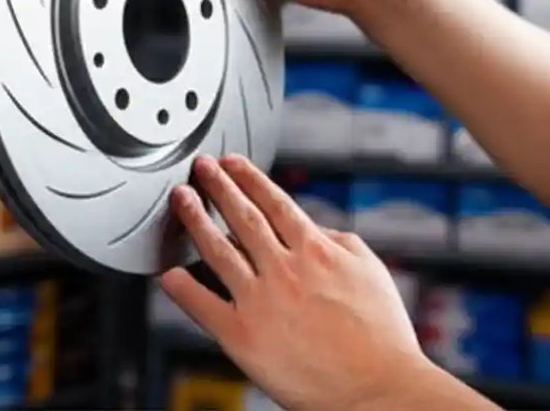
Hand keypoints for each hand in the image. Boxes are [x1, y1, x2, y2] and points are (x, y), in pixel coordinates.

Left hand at [160, 155, 495, 410]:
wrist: (379, 389)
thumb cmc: (381, 338)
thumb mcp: (370, 271)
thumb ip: (338, 242)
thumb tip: (311, 227)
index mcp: (316, 251)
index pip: (274, 202)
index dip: (248, 178)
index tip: (231, 162)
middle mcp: (284, 269)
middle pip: (241, 216)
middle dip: (217, 186)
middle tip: (199, 168)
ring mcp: (260, 300)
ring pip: (217, 249)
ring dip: (195, 220)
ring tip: (181, 200)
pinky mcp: (242, 335)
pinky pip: (202, 305)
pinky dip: (182, 288)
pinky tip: (168, 274)